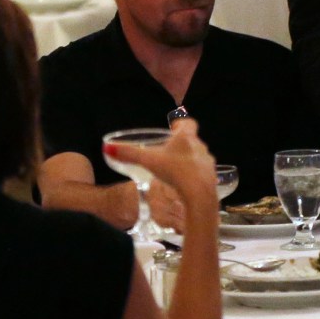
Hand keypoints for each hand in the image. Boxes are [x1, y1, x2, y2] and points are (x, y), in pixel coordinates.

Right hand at [103, 121, 220, 228]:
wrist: (199, 195)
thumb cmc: (174, 172)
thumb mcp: (148, 161)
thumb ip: (129, 154)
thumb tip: (107, 148)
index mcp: (187, 137)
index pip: (188, 123)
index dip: (180, 124)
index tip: (173, 128)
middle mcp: (200, 146)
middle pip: (192, 140)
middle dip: (181, 144)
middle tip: (168, 151)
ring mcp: (208, 162)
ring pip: (197, 156)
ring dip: (188, 159)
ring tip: (175, 169)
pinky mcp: (212, 177)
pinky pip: (202, 172)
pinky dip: (194, 175)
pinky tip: (184, 184)